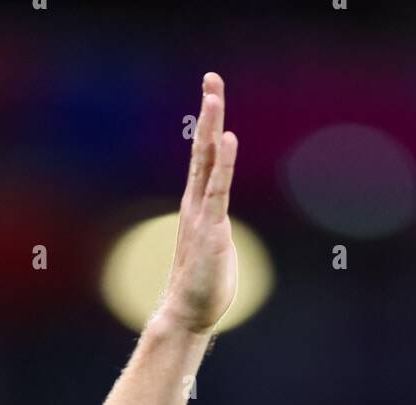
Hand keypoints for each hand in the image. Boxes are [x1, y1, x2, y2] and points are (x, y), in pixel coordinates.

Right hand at [160, 72, 238, 334]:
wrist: (187, 314)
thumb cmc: (202, 287)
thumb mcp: (214, 250)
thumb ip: (217, 232)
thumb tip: (220, 232)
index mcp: (199, 206)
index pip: (206, 158)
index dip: (209, 126)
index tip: (211, 94)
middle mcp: (197, 203)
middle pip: (203, 149)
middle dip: (208, 113)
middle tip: (211, 79)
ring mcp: (202, 214)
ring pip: (208, 162)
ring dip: (212, 126)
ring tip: (212, 94)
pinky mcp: (211, 229)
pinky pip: (218, 190)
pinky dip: (225, 164)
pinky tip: (229, 139)